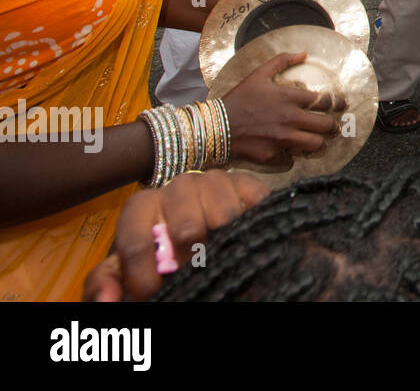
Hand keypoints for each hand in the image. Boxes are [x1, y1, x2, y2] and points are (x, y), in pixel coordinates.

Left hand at [82, 171, 269, 301]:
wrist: (198, 225)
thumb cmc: (159, 250)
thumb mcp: (127, 267)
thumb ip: (104, 283)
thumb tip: (105, 300)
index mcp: (142, 206)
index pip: (137, 241)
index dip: (143, 276)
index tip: (153, 294)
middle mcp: (178, 186)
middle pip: (186, 229)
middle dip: (189, 263)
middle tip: (192, 276)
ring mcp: (214, 181)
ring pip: (224, 217)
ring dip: (223, 245)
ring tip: (220, 259)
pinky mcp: (245, 182)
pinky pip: (254, 201)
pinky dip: (253, 222)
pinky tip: (247, 235)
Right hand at [220, 52, 345, 167]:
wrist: (216, 125)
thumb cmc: (238, 99)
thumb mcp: (259, 74)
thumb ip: (282, 61)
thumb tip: (304, 53)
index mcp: (289, 98)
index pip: (324, 101)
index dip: (334, 104)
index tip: (337, 107)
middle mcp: (290, 118)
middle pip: (326, 125)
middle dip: (333, 127)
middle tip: (333, 128)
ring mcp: (282, 138)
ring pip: (316, 145)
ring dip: (318, 143)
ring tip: (317, 141)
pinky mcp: (272, 155)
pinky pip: (292, 160)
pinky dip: (292, 157)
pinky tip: (289, 152)